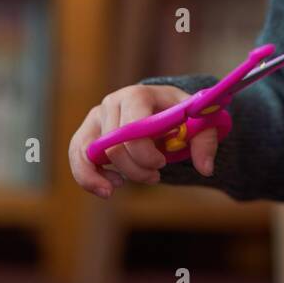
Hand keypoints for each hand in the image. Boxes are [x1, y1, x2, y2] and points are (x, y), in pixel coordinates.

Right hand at [68, 85, 219, 197]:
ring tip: (119, 187)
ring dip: (103, 177)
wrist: (161, 108)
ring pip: (88, 153)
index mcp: (138, 95)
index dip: (144, 153)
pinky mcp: (87, 134)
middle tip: (155, 176)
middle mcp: (111, 103)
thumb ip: (205, 141)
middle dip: (134, 169)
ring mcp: (96, 118)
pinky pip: (77, 158)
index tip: (161, 163)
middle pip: (113, 146)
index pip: (131, 128)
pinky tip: (108, 188)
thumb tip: (205, 169)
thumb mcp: (199, 122)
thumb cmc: (180, 115)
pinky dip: (87, 177)